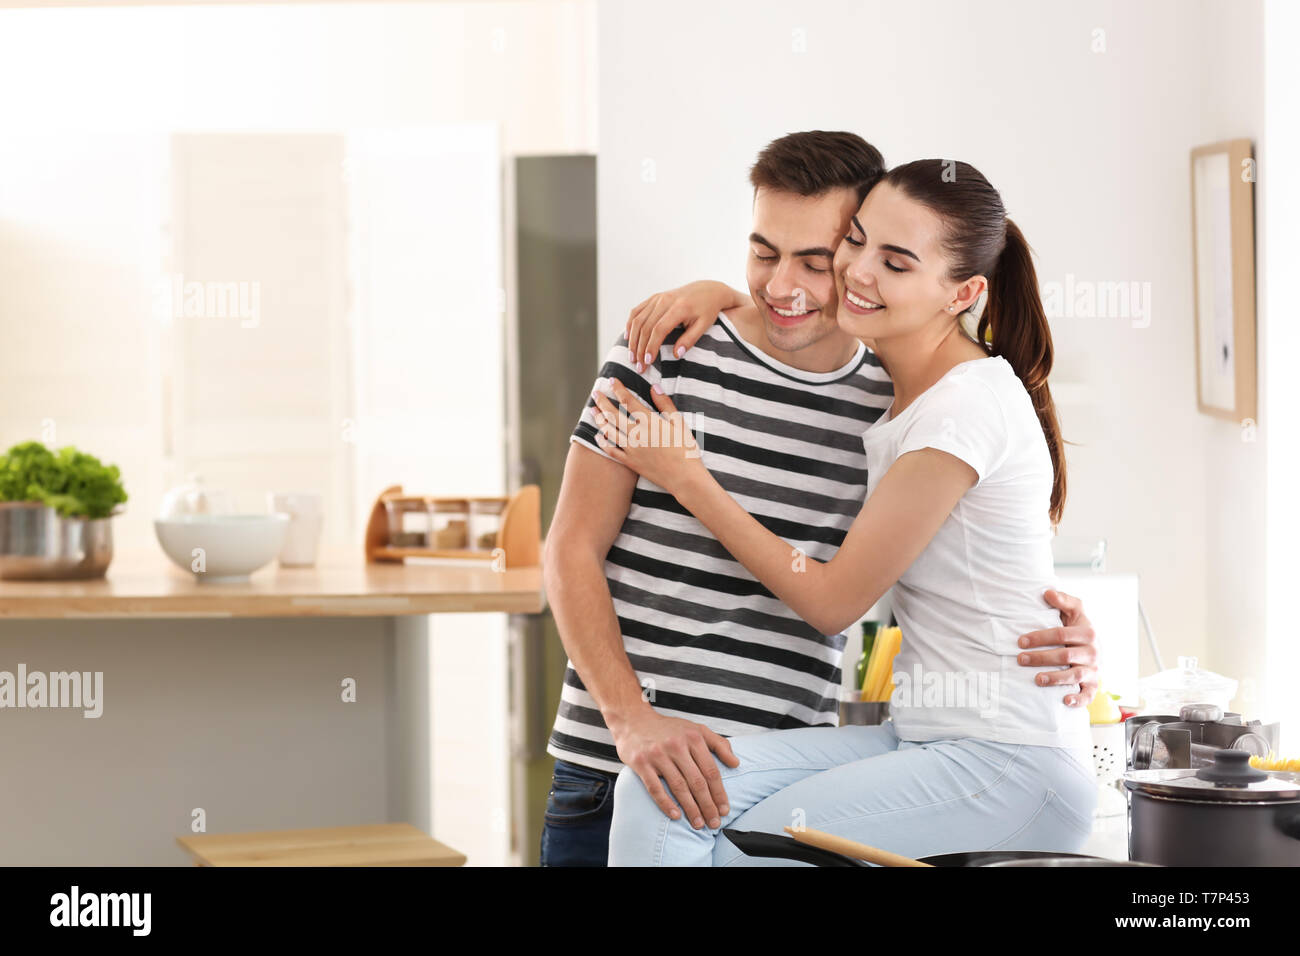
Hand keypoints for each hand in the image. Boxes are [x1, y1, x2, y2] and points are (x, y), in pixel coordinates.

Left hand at [591, 377, 707, 495]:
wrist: (684, 478)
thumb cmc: (686, 449)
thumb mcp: (679, 423)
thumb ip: (665, 404)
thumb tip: (654, 387)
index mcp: (650, 422)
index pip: (629, 401)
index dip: (618, 389)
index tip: (611, 380)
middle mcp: (638, 434)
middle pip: (614, 414)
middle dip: (603, 402)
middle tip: (596, 393)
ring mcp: (632, 449)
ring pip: (610, 431)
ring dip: (600, 419)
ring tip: (593, 411)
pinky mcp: (631, 462)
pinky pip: (612, 451)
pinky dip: (603, 443)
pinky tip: (599, 436)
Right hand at [609, 707, 739, 828]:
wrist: (633, 720)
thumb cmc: (668, 728)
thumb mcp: (696, 729)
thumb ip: (718, 744)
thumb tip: (736, 763)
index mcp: (693, 737)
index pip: (710, 770)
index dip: (719, 793)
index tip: (724, 809)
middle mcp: (676, 745)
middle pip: (697, 782)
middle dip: (708, 806)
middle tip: (714, 823)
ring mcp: (658, 754)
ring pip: (678, 787)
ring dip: (691, 809)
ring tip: (698, 823)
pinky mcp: (641, 763)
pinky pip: (655, 788)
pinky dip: (666, 804)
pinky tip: (676, 815)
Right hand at [625, 281, 741, 371]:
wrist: (708, 290)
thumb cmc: (707, 310)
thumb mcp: (704, 325)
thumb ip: (690, 340)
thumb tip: (675, 355)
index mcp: (679, 307)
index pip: (659, 329)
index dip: (651, 346)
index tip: (648, 361)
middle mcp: (665, 300)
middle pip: (645, 326)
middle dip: (639, 348)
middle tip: (638, 365)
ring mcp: (657, 298)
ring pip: (637, 319)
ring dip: (632, 340)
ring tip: (632, 357)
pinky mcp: (654, 298)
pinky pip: (637, 311)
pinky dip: (630, 325)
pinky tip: (628, 338)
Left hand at [1016, 588, 1098, 706]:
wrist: (1094, 647)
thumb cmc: (1078, 627)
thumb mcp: (1074, 610)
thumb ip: (1063, 600)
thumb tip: (1047, 592)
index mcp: (1087, 632)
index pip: (1061, 634)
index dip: (1040, 637)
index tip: (1020, 641)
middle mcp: (1093, 651)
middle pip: (1065, 655)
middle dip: (1041, 657)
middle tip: (1020, 659)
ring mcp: (1094, 669)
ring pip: (1075, 675)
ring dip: (1055, 678)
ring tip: (1037, 679)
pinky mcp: (1093, 685)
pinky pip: (1089, 695)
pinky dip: (1079, 699)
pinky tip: (1065, 701)